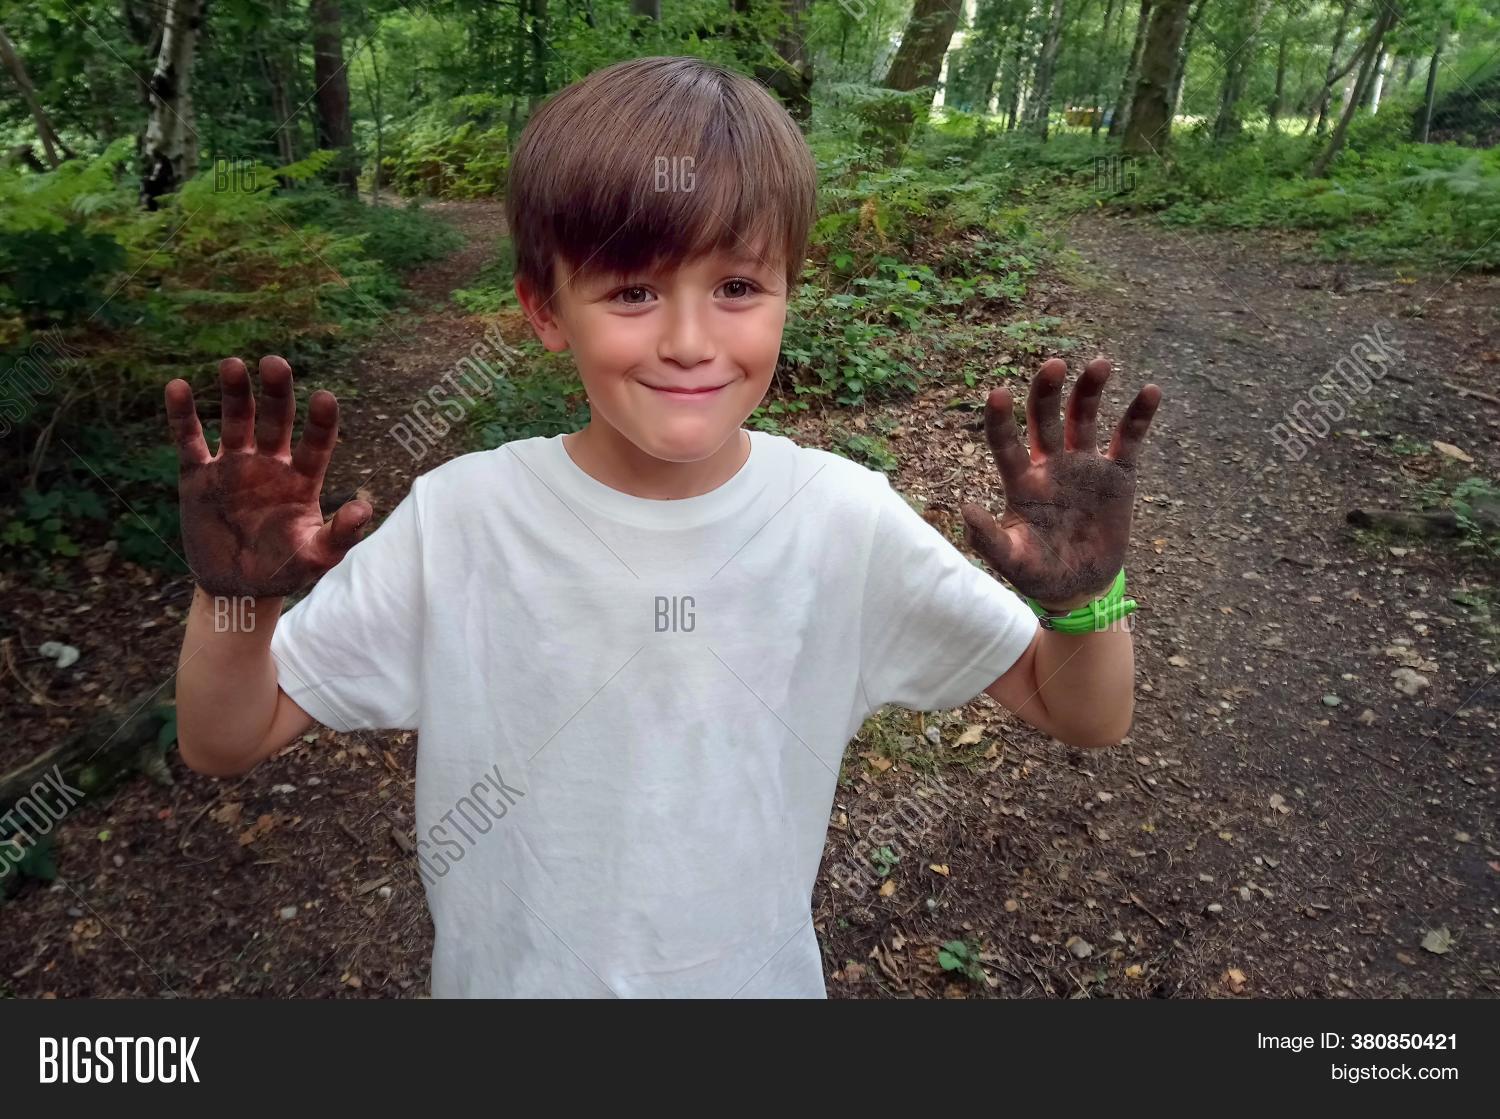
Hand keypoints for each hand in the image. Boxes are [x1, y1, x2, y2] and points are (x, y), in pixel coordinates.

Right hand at [165, 356, 371, 597]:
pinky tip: (177, 387)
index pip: (316, 443)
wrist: (237, 589)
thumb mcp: (315, 557)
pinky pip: (189, 440)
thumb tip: (365, 508)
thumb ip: (340, 535)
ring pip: (235, 421)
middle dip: (276, 393)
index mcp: (302, 479)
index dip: (320, 421)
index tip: (324, 397)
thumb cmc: (284, 570)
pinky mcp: (198, 475)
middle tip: (276, 363)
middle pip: (275, 420)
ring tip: (233, 366)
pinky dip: (183, 415)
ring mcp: (233, 465)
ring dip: (234, 394)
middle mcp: (270, 464)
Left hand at [960, 356, 1160, 608]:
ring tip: (1100, 365)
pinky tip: (1150, 391)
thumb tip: (964, 508)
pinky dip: (1138, 416)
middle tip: (1054, 364)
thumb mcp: (1013, 561)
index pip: (1006, 443)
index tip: (998, 392)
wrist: (1079, 587)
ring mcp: (1085, 467)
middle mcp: (1051, 465)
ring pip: (1083, 418)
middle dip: (1047, 391)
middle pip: (1045, 418)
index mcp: (1022, 482)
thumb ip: (989, 539)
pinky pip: (1128, 440)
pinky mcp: (1117, 476)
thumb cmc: (1038, 573)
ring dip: (1090, 390)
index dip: (1001, 419)